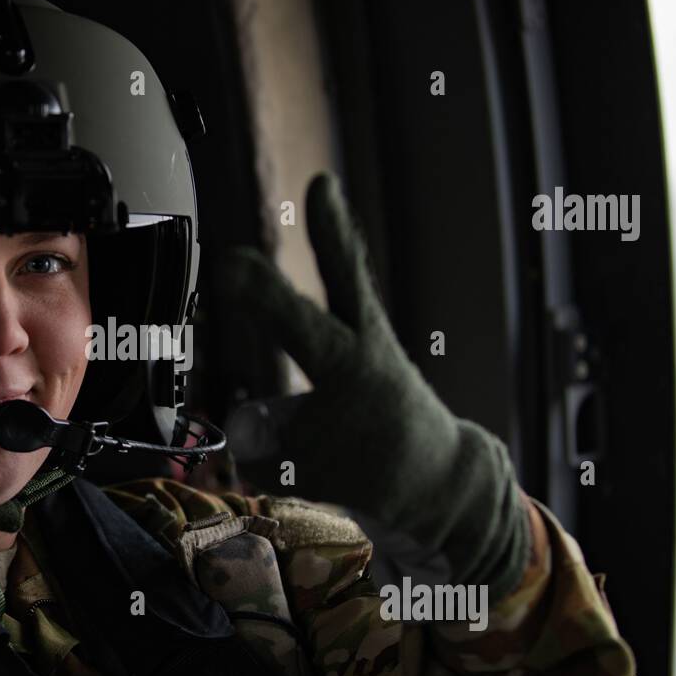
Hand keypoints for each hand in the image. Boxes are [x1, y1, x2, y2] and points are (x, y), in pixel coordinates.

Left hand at [217, 172, 530, 598]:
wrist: (443, 489)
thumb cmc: (389, 416)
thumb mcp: (368, 364)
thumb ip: (317, 344)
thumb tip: (258, 377)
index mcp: (371, 342)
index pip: (350, 276)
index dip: (334, 231)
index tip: (321, 185)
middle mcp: (359, 376)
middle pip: (306, 331)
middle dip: (267, 299)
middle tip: (232, 263)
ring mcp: (343, 427)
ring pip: (260, 418)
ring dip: (272, 435)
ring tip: (326, 449)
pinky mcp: (326, 474)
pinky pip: (259, 463)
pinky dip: (272, 470)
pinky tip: (321, 474)